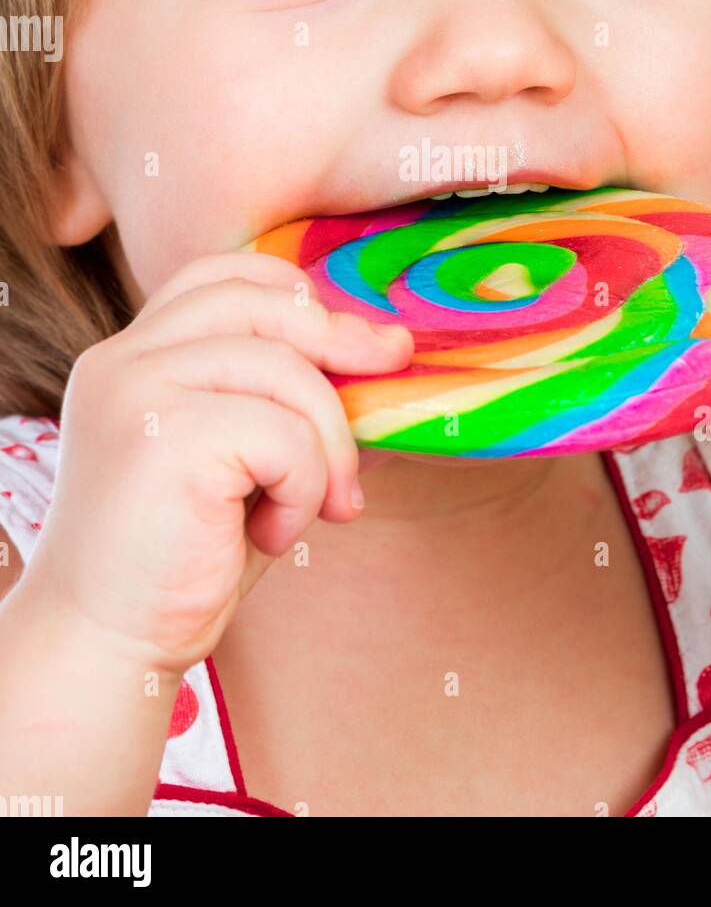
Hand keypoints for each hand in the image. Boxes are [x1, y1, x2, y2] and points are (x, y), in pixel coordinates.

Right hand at [26, 251, 413, 677]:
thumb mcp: (244, 456)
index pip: (224, 274)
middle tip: (384, 389)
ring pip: (287, 369)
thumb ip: (287, 398)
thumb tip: (387, 348)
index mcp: (136, 353)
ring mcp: (137, 391)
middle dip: (342, 343)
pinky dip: (305, 486)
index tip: (355, 342)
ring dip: (327, 445)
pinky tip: (274, 533)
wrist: (112, 646)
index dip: (299, 294)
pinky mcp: (164, 437)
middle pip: (264, 303)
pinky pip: (284, 434)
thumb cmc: (187, 555)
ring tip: (317, 507)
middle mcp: (125, 358)